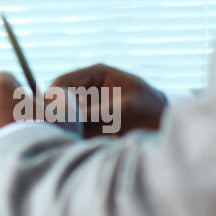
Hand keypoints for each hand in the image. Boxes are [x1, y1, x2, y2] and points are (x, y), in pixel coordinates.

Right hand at [50, 63, 167, 137]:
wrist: (167, 122)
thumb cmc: (150, 109)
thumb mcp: (125, 109)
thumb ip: (98, 112)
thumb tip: (72, 119)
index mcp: (96, 74)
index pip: (63, 81)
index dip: (52, 96)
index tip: (48, 113)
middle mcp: (89, 86)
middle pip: (60, 97)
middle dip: (56, 112)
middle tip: (55, 129)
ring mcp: (89, 103)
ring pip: (66, 113)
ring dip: (65, 125)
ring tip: (66, 138)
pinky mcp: (92, 119)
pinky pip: (76, 126)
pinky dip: (74, 133)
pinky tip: (75, 142)